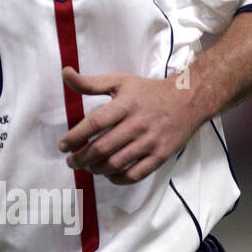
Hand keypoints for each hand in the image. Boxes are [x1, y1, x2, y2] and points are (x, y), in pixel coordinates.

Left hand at [57, 67, 200, 184]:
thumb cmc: (148, 91)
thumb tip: (65, 73)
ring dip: (97, 169)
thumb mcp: (120, 81)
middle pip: (103, 147)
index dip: (76, 136)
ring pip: (117, 163)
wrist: (189, 99)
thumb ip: (90, 82)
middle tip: (71, 162)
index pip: (95, 123)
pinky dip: (118, 179)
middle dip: (82, 158)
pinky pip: (136, 174)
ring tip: (87, 167)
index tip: (62, 146)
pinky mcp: (161, 155)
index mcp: (125, 105)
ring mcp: (150, 142)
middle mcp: (137, 124)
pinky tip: (108, 175)